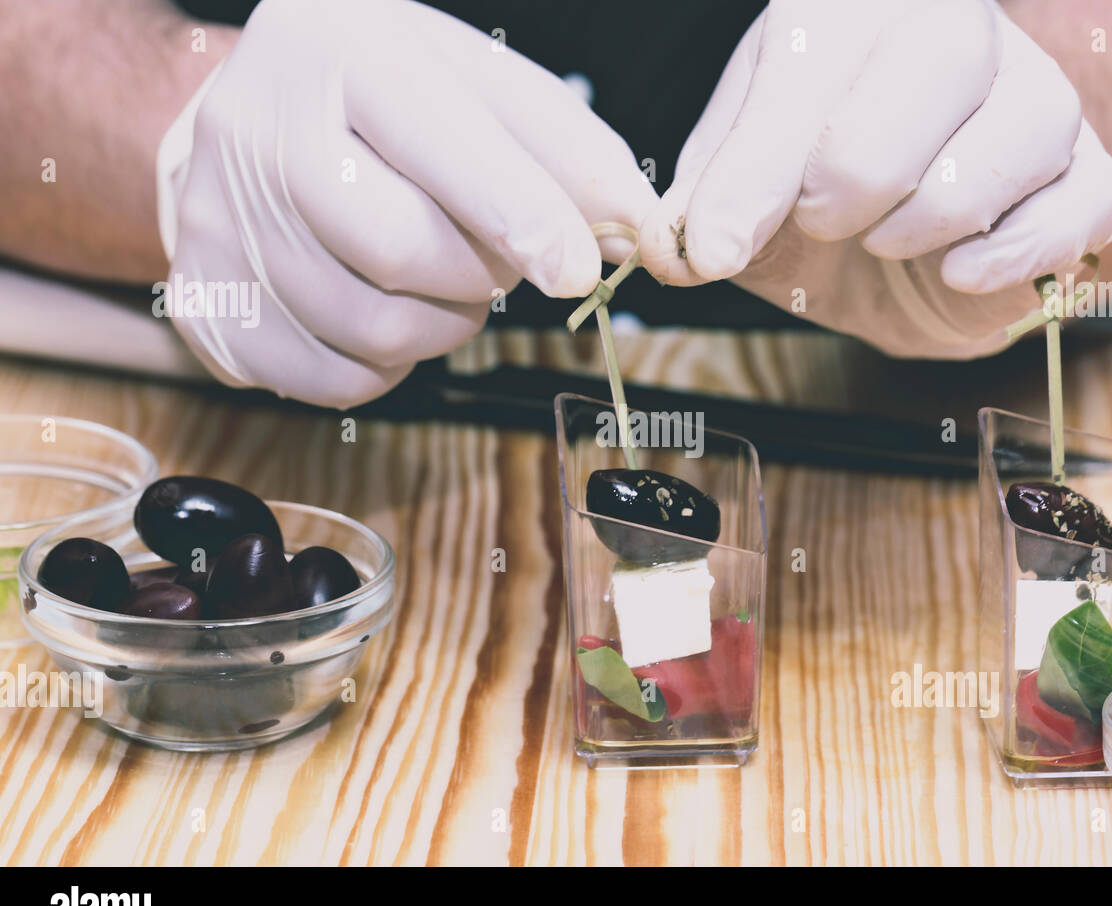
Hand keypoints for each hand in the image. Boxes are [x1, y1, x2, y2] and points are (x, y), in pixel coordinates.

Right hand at [158, 0, 653, 406]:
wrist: (254, 119)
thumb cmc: (385, 102)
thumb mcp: (475, 86)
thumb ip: (564, 150)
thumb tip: (635, 229)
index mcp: (340, 49)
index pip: (444, 150)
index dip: (523, 218)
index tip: (576, 269)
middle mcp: (259, 128)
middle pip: (402, 252)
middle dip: (478, 277)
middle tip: (489, 261)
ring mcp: (219, 220)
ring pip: (372, 328)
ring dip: (441, 325)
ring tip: (439, 281)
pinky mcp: (206, 300)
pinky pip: (332, 379)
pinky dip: (386, 365)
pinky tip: (385, 310)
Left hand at [639, 0, 1111, 358]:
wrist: (875, 252)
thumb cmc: (803, 196)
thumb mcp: (736, 191)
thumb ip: (710, 206)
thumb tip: (688, 250)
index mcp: (856, 8)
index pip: (822, 45)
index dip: (764, 160)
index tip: (718, 248)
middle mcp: (959, 26)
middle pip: (944, 59)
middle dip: (858, 173)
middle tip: (820, 221)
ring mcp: (1034, 94)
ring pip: (1025, 127)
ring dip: (934, 211)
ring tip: (882, 241)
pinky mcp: (1083, 170)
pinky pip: (1085, 199)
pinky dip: (1018, 250)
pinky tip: (959, 271)